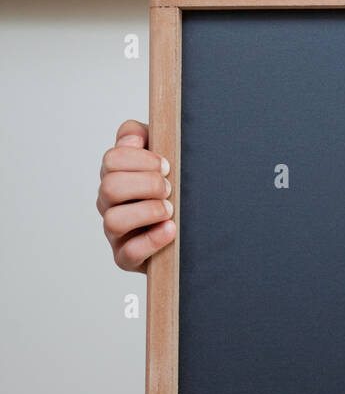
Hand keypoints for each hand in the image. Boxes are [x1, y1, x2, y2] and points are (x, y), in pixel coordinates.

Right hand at [96, 119, 175, 271]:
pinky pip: (128, 252)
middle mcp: (109, 203)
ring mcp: (115, 232)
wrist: (187, 228)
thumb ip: (141, 135)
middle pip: (110, 186)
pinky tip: (171, 229)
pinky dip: (151, 239)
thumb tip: (133, 138)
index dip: (140, 159)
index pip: (112, 159)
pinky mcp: (125, 258)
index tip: (166, 164)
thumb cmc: (171, 185)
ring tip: (170, 210)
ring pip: (113, 220)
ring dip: (147, 211)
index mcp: (114, 175)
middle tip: (169, 187)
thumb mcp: (159, 153)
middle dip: (146, 184)